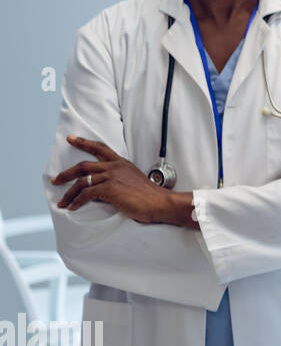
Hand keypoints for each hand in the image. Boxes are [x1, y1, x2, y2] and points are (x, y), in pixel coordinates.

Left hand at [51, 136, 192, 225]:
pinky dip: (77, 201)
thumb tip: (102, 188)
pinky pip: (86, 194)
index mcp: (121, 163)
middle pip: (83, 166)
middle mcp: (115, 167)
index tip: (71, 139)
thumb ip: (118, 179)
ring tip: (62, 202)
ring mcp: (112, 177)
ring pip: (82, 182)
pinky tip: (73, 207)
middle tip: (55, 180)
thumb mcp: (133, 180)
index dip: (83, 143)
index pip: (100, 148)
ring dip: (69, 194)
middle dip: (66, 174)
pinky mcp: (110, 188)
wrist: (160, 203)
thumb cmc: (149, 196)